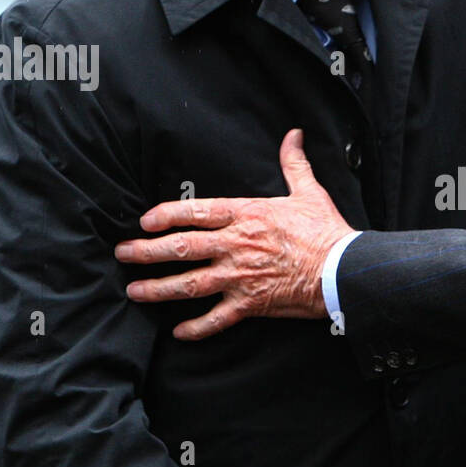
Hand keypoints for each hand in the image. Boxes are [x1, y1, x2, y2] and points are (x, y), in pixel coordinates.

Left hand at [114, 130, 348, 337]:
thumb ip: (293, 163)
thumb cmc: (325, 231)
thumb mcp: (308, 192)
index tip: (145, 220)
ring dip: (158, 288)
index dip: (165, 215)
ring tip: (135, 290)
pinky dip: (197, 327)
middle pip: (181, 248)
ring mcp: (240, 276)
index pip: (195, 212)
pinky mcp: (251, 303)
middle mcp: (236, 244)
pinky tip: (179, 332)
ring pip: (189, 284)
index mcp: (246, 215)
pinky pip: (217, 318)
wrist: (342, 269)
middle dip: (147, 251)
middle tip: (123, 253)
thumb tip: (294, 135)